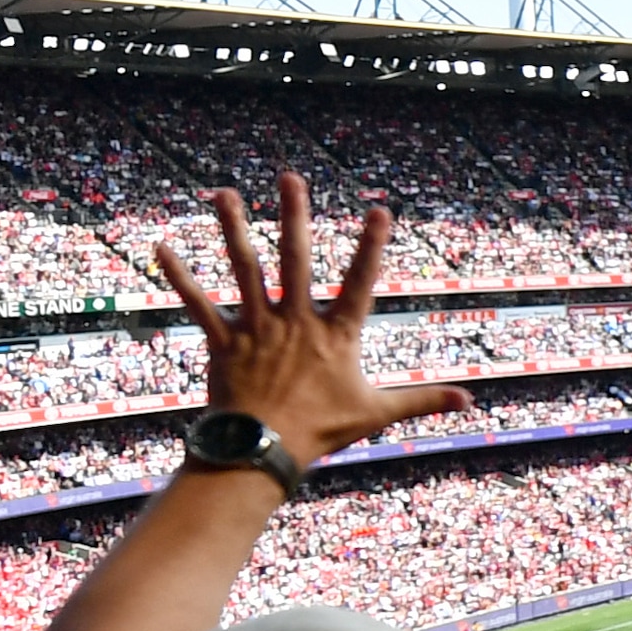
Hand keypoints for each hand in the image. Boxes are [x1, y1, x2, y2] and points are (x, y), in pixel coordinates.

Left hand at [153, 176, 474, 463]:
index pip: (360, 283)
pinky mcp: (224, 342)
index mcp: (335, 335)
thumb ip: (421, 399)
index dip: (371, 246)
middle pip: (294, 259)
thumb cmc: (321, 431)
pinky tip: (161, 248)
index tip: (380, 211)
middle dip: (293, 215)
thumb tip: (469, 401)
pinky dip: (179, 276)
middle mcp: (295, 322)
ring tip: (224, 195)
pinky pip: (197, 304)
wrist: (263, 451)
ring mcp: (257, 329)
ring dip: (233, 229)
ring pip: (243, 269)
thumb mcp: (377, 412)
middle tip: (290, 178)